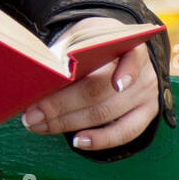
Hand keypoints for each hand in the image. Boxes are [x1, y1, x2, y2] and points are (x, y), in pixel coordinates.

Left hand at [21, 16, 159, 150]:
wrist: (116, 49)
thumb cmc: (91, 44)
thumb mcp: (80, 38)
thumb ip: (66, 52)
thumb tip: (38, 74)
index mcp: (126, 45)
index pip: (121, 58)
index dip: (117, 71)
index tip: (102, 82)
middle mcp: (143, 71)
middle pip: (98, 91)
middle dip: (60, 104)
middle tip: (32, 113)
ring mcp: (146, 95)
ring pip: (105, 114)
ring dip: (68, 122)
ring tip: (40, 125)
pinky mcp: (146, 114)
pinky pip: (125, 132)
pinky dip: (100, 139)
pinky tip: (77, 141)